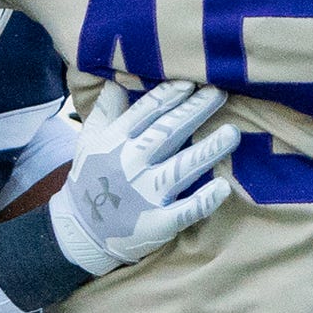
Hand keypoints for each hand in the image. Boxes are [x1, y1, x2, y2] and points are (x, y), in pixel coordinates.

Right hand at [48, 79, 240, 277]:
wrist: (80, 233)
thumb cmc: (90, 181)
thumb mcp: (89, 142)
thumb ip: (106, 111)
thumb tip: (116, 80)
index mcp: (115, 143)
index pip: (145, 113)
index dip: (168, 96)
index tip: (190, 83)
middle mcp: (131, 165)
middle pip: (167, 133)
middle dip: (193, 112)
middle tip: (219, 93)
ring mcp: (146, 195)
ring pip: (180, 169)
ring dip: (207, 151)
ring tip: (232, 133)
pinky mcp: (158, 222)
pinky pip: (184, 211)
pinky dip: (203, 201)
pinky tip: (223, 188)